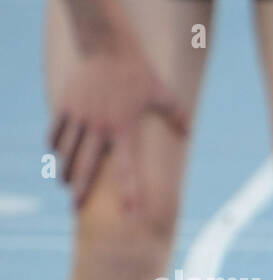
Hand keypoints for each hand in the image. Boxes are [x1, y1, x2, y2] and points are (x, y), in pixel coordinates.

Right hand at [48, 43, 188, 210]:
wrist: (107, 45)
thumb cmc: (138, 72)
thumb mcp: (164, 94)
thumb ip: (176, 116)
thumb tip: (188, 133)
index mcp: (124, 128)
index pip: (126, 168)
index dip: (129, 192)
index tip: (130, 213)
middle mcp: (99, 126)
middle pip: (86, 166)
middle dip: (80, 190)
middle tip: (76, 209)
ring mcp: (79, 115)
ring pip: (66, 151)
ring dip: (65, 170)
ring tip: (66, 184)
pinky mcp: (65, 105)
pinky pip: (56, 132)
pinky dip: (55, 146)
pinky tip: (58, 155)